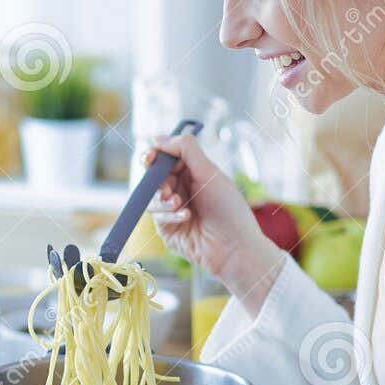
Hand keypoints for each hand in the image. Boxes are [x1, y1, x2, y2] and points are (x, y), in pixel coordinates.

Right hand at [144, 134, 281, 313]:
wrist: (235, 248)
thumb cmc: (229, 210)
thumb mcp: (209, 173)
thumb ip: (185, 150)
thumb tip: (158, 137)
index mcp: (194, 173)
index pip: (166, 158)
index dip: (155, 155)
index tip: (150, 157)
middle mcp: (182, 190)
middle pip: (154, 177)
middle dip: (157, 180)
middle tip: (166, 186)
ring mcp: (173, 210)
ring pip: (151, 197)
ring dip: (162, 199)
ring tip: (179, 204)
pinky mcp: (167, 229)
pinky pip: (156, 216)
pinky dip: (168, 214)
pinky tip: (186, 217)